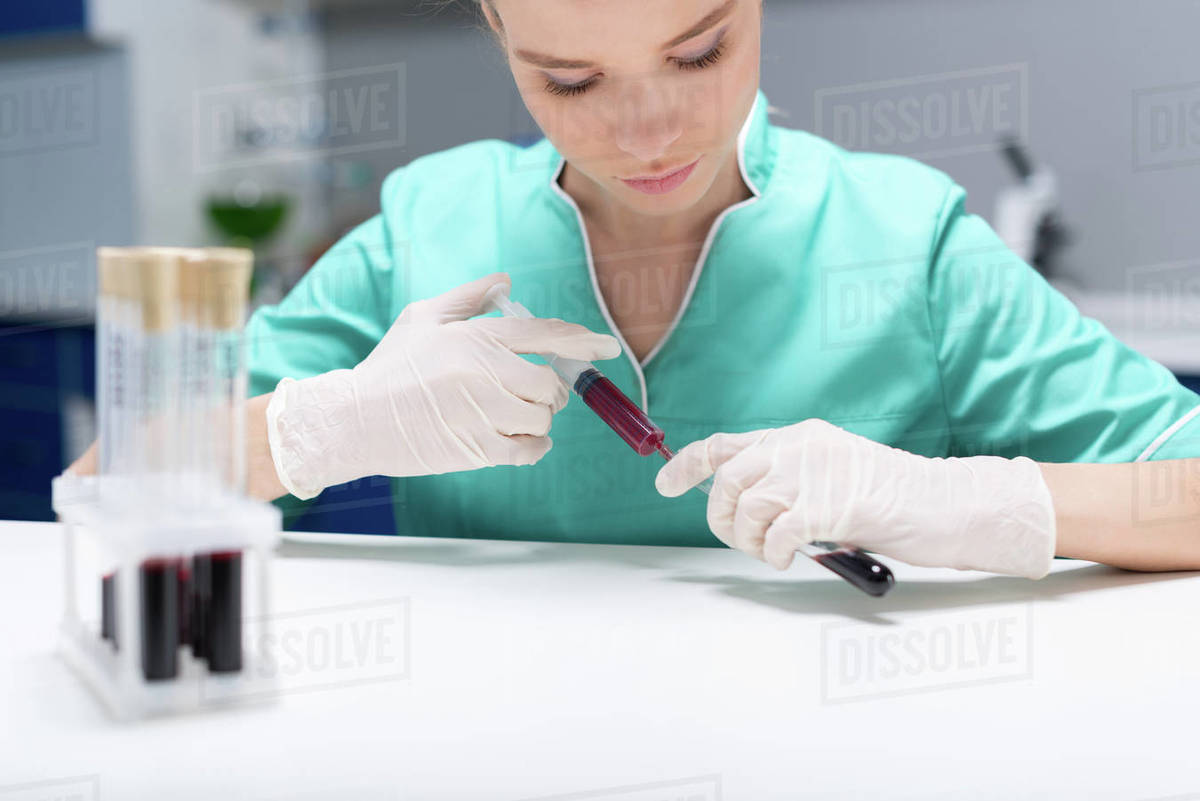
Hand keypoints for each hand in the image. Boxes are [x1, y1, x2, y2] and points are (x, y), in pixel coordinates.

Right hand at [267, 273, 620, 498]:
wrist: (353, 420)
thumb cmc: (389, 368)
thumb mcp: (421, 318)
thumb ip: (468, 298)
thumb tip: (506, 282)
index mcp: (475, 337)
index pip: (543, 334)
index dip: (581, 340)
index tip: (606, 347)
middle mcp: (484, 372)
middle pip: (550, 381)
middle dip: (550, 389)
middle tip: (533, 393)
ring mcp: (482, 412)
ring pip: (542, 417)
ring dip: (537, 418)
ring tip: (513, 415)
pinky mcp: (477, 449)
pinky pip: (530, 449)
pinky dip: (534, 446)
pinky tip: (521, 439)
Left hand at [655, 418, 1055, 577]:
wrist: (946, 504)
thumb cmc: (891, 498)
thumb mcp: (830, 474)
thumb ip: (789, 480)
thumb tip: (742, 505)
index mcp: (798, 437)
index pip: (724, 443)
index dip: (687, 465)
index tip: (664, 484)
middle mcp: (799, 447)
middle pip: (727, 478)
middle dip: (719, 517)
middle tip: (740, 540)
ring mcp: (814, 474)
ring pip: (747, 507)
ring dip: (748, 539)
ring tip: (772, 551)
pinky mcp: (830, 506)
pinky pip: (777, 533)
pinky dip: (774, 552)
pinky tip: (789, 557)